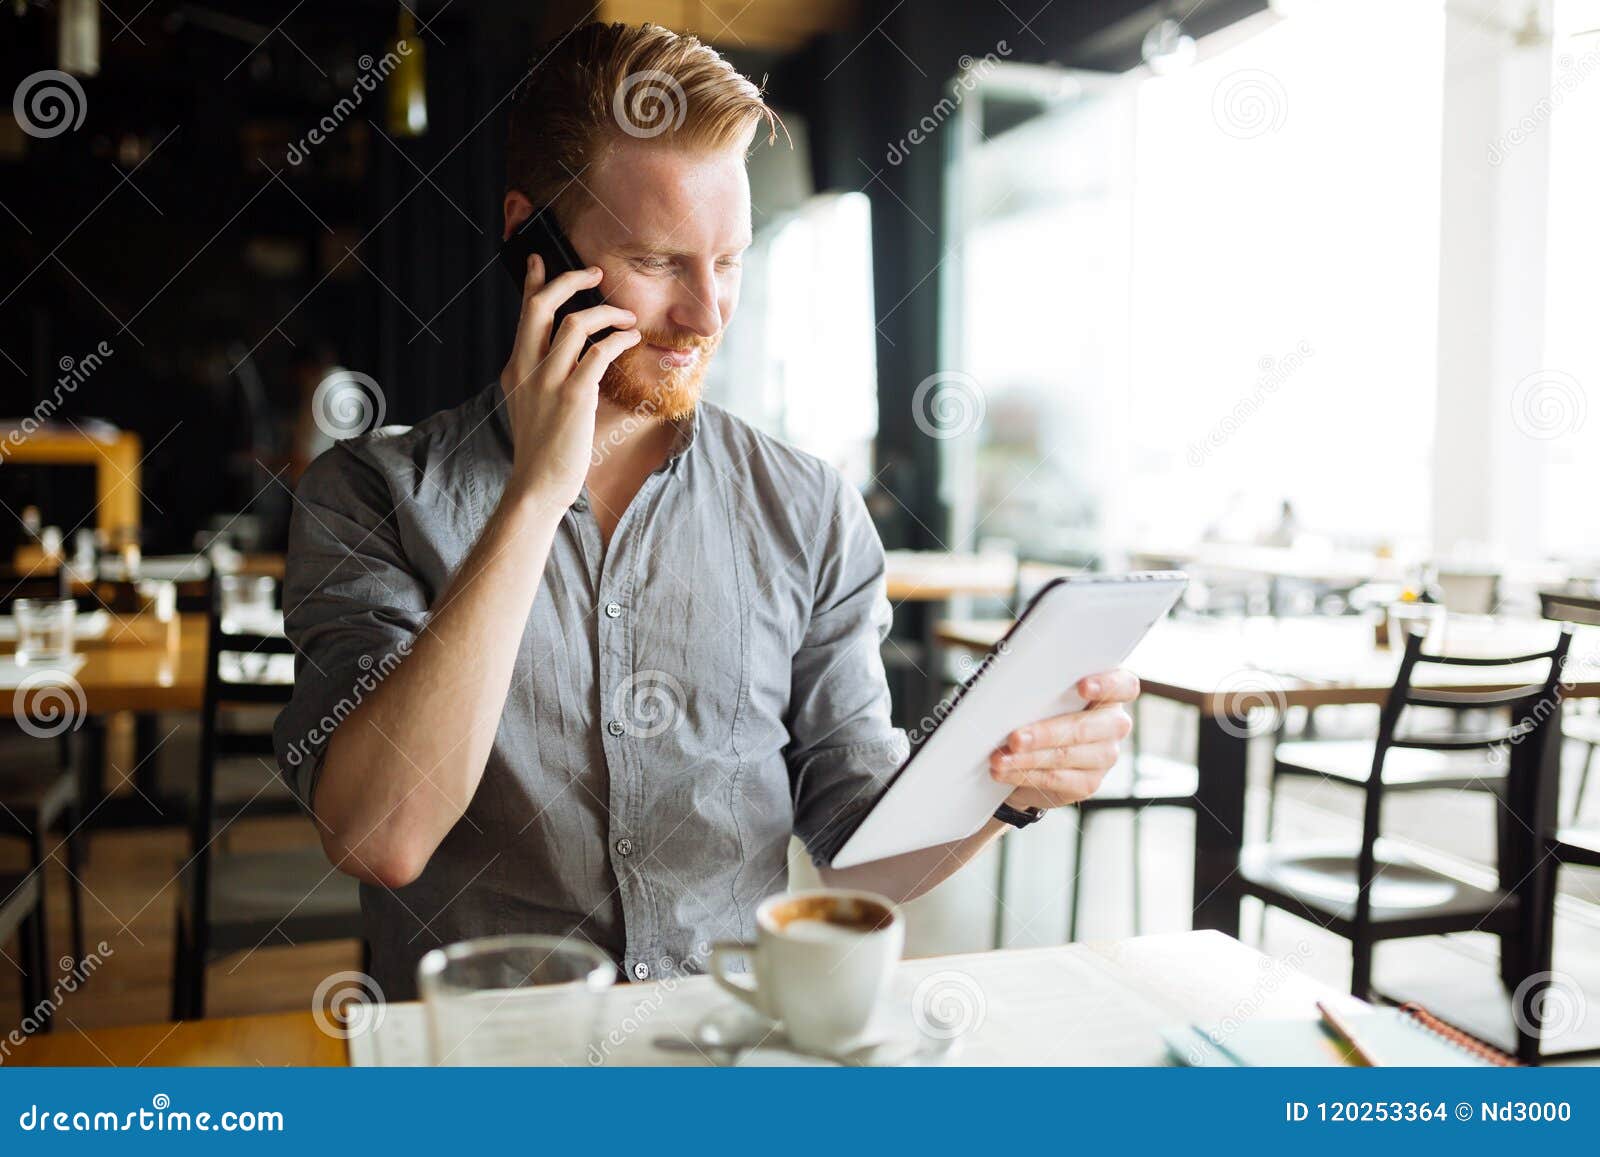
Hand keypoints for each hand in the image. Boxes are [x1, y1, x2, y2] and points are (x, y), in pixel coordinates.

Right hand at [500, 253, 640, 506]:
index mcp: (516, 369)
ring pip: (574, 323)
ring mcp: (548, 381)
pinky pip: (598, 353)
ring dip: (606, 314)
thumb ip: (542, 377)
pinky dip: (618, 340)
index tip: (540, 260)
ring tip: (627, 318)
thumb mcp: (532, 406)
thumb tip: (573, 355)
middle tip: (595, 274)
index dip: (532, 283)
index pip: (524, 315)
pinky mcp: (573, 397)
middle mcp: (526, 368)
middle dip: (570, 281)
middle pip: (542, 306)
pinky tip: (631, 340)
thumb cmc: (544, 450)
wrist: (538, 485)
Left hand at [987, 668, 1139, 809]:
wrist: (1038, 757)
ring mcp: (1105, 756)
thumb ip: (1042, 688)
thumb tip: (1011, 690)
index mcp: (1109, 694)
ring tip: (999, 758)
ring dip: (1027, 758)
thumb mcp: (1045, 696)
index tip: (1082, 687)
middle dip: (1045, 733)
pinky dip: (1025, 774)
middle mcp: (1114, 725)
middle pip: (1085, 727)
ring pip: (1065, 755)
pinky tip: (1005, 771)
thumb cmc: (1043, 713)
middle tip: (1015, 738)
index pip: (1124, 685)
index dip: (1107, 685)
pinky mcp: (1089, 783)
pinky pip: (1056, 778)